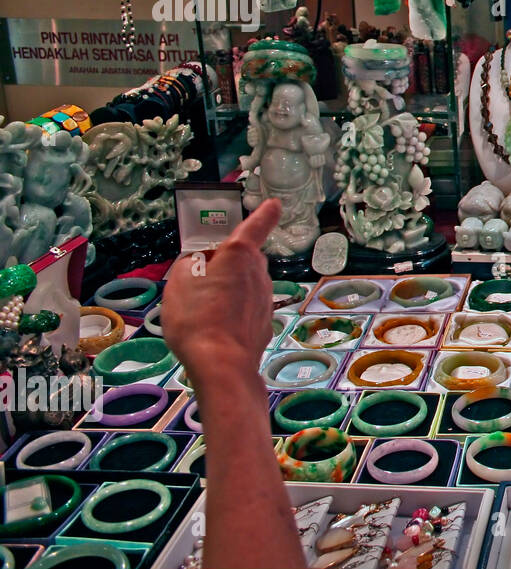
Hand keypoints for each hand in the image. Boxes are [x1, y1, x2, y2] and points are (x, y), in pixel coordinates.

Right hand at [162, 199, 281, 386]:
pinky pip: (245, 306)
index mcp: (240, 254)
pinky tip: (215, 327)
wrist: (222, 364)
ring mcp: (265, 297)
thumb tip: (200, 263)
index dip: (263, 214)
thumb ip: (191, 264)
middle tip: (197, 281)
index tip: (273, 204)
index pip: (256, 226)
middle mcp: (259, 272)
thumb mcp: (179, 282)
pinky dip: (232, 311)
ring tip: (201, 310)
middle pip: (243, 258)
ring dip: (227, 289)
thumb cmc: (197, 319)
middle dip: (226, 263)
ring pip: (244, 283)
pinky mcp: (264, 320)